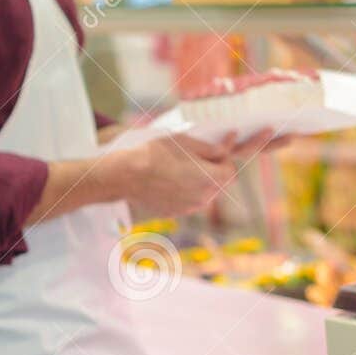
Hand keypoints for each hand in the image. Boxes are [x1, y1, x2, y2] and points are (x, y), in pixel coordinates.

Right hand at [113, 134, 239, 218]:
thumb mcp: (187, 141)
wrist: (125, 175)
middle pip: (217, 183)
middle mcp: (204, 198)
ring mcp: (188, 208)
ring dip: (197, 182)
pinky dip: (182, 191)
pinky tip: (167, 179)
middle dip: (212, 171)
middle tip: (196, 157)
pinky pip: (185, 201)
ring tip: (179, 168)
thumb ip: (212, 149)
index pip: (230, 170)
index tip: (216, 150)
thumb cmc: (156, 153)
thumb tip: (224, 152)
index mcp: (212, 179)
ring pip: (201, 193)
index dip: (225, 158)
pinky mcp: (173, 213)